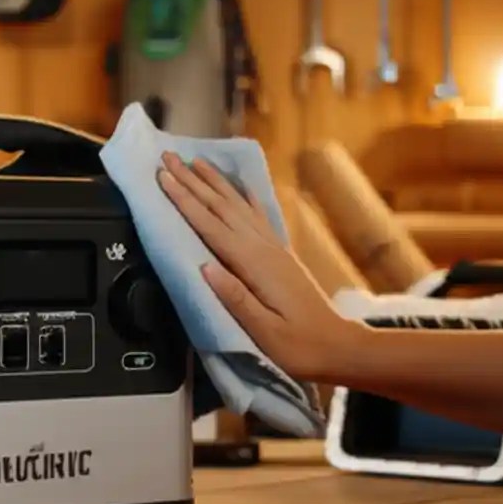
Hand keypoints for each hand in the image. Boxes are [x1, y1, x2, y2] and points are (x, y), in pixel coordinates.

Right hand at [156, 152, 362, 379]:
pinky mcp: (280, 255)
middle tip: (168, 157)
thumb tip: (204, 266)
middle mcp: (264, 248)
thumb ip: (235, 297)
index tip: (163, 177)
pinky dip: (245, 196)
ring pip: (238, 205)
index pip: (211, 226)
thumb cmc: (299, 346)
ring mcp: (274, 248)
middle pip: (222, 207)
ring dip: (214, 182)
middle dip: (192, 181)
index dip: (185, 201)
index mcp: (255, 266)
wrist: (340, 347)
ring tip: (195, 161)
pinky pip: (259, 215)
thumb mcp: (264, 331)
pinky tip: (240, 185)